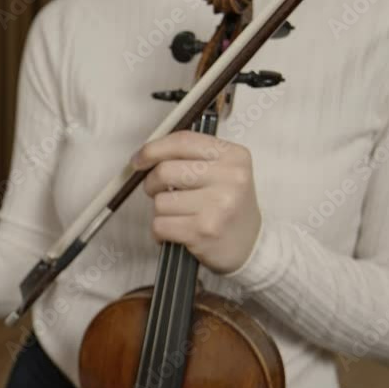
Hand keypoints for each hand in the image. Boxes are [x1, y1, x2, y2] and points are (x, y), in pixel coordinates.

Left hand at [131, 130, 261, 273]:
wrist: (249, 246)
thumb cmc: (227, 206)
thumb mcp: (223, 172)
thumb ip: (192, 157)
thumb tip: (145, 155)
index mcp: (233, 156)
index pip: (183, 141)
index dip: (152, 149)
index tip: (138, 160)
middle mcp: (229, 178)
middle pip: (165, 171)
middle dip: (152, 184)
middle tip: (159, 193)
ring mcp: (217, 205)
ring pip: (160, 201)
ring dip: (160, 211)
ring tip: (179, 216)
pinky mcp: (203, 231)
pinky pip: (160, 225)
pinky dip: (160, 231)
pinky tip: (176, 232)